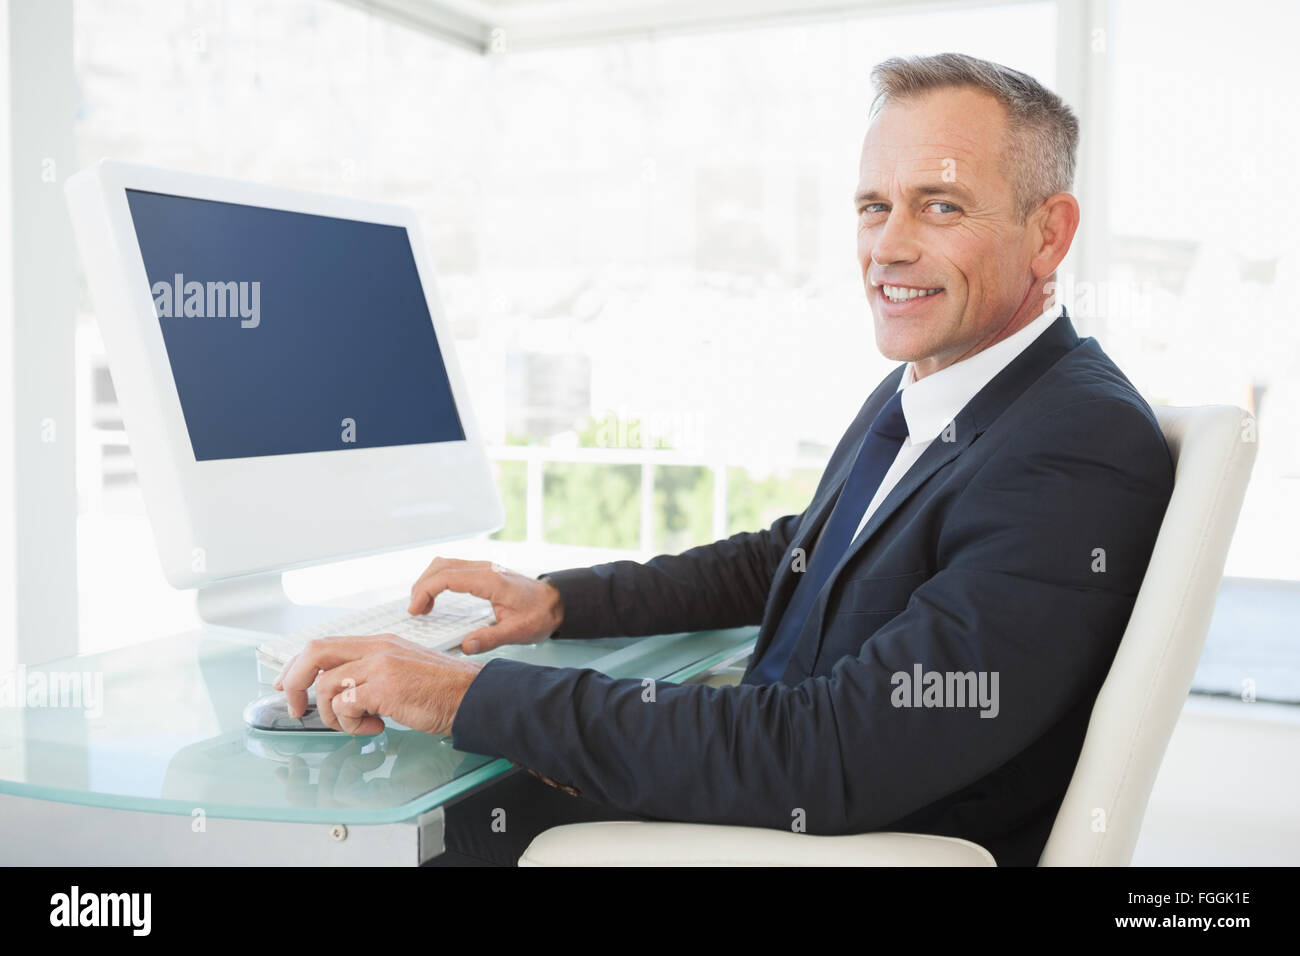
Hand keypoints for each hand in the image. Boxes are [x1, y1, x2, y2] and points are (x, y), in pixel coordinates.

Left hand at [273, 634, 483, 736]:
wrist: (472, 696)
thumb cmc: (443, 690)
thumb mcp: (402, 669)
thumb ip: (372, 673)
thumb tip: (339, 692)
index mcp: (379, 642)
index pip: (323, 645)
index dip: (298, 666)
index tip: (288, 685)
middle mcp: (376, 648)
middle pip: (314, 654)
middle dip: (296, 683)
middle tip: (297, 709)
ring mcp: (380, 665)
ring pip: (327, 688)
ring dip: (334, 716)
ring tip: (360, 724)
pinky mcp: (384, 687)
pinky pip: (346, 706)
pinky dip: (353, 725)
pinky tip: (377, 727)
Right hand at [407, 557, 564, 653]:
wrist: (557, 602)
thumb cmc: (540, 614)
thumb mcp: (518, 632)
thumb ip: (491, 639)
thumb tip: (466, 646)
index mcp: (490, 580)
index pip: (447, 577)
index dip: (425, 591)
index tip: (415, 610)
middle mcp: (485, 569)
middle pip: (440, 566)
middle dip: (421, 586)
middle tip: (414, 611)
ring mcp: (483, 568)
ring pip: (445, 564)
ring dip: (428, 581)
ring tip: (422, 607)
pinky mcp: (483, 572)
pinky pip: (453, 569)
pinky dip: (438, 580)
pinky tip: (436, 599)